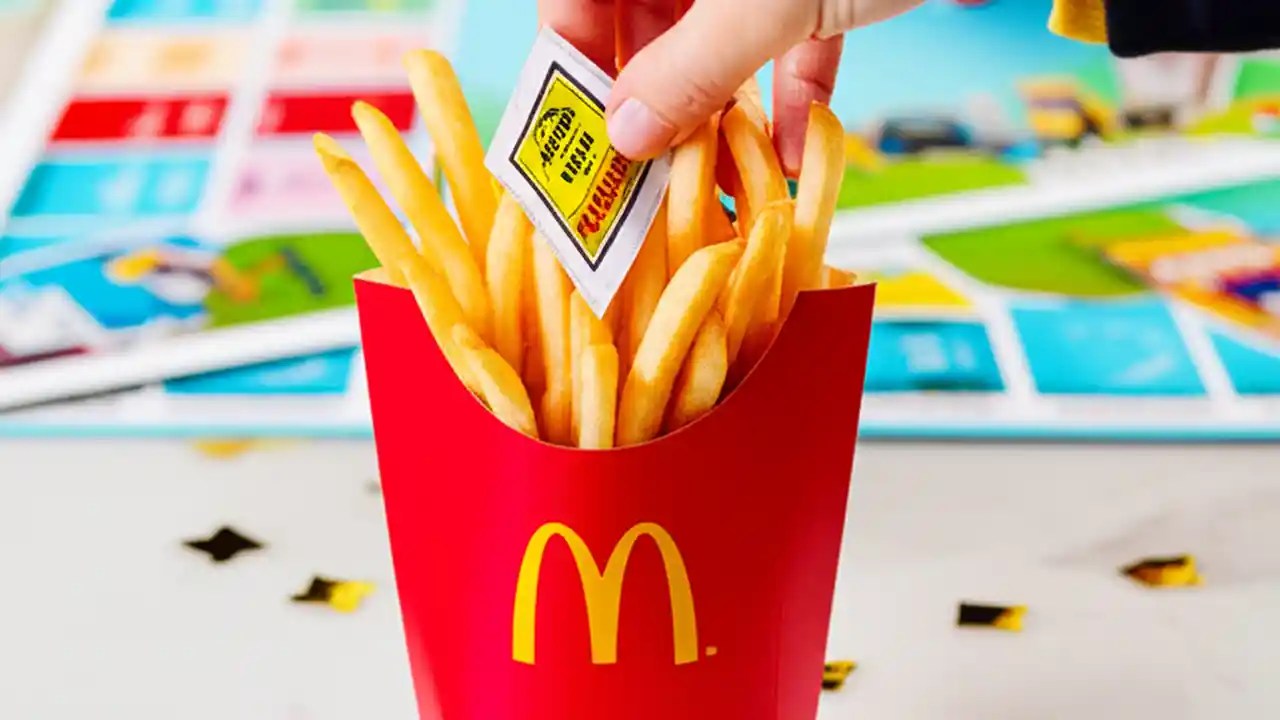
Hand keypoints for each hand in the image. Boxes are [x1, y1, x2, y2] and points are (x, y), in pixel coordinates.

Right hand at [539, 0, 923, 174]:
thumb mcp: (766, 2)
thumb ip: (693, 68)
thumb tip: (625, 134)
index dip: (570, 57)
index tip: (574, 130)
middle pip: (646, 20)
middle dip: (650, 100)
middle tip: (645, 173)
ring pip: (716, 39)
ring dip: (718, 110)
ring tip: (714, 175)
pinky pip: (789, 42)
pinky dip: (792, 95)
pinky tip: (795, 152)